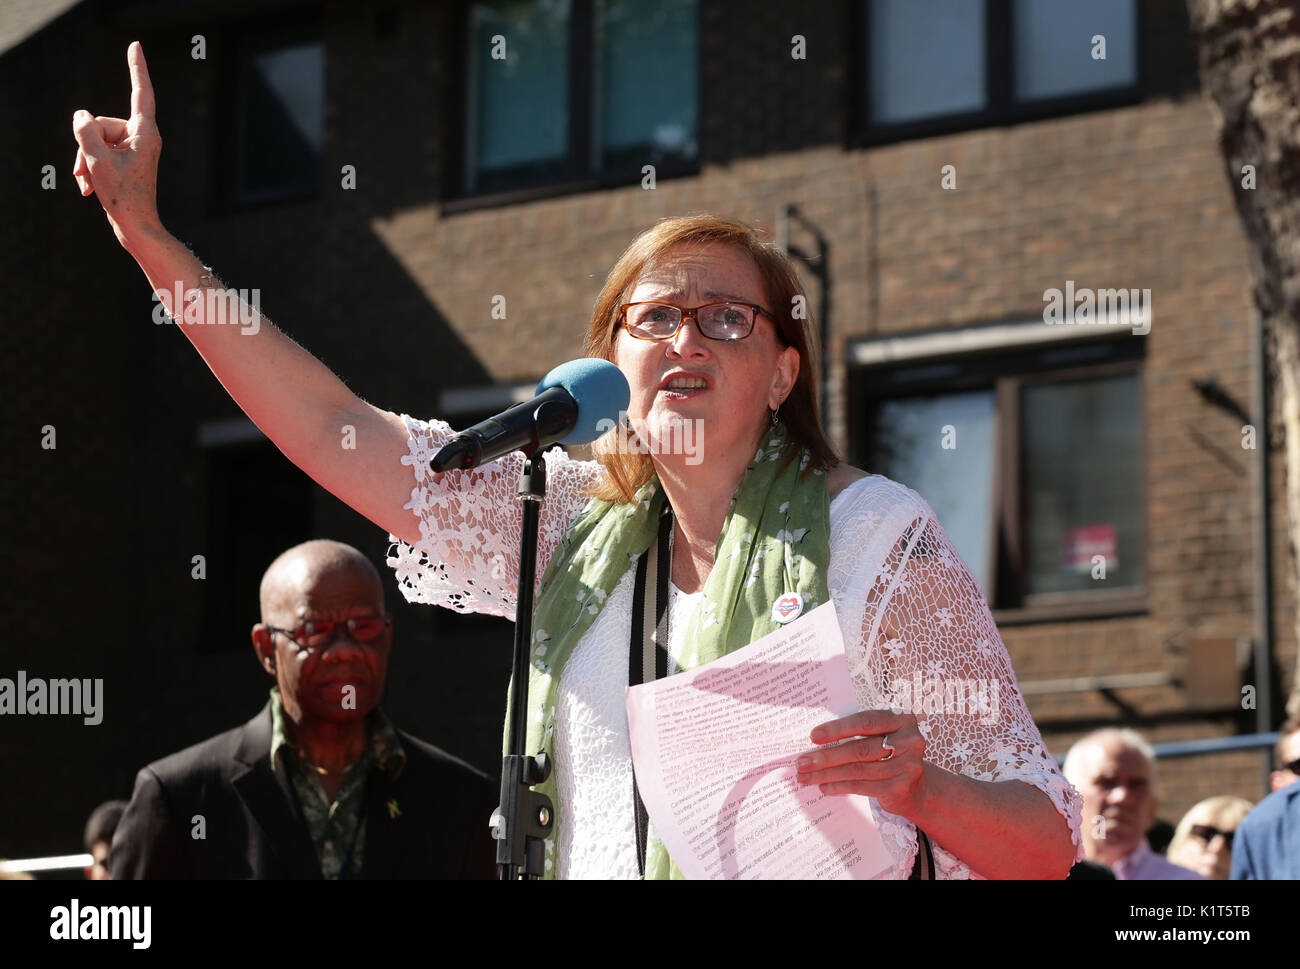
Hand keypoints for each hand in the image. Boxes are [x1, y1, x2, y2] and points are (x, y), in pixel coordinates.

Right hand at [72, 41, 162, 246]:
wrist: (135, 227)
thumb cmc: (123, 195)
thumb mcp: (97, 159)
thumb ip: (85, 130)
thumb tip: (81, 114)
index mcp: (145, 132)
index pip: (140, 92)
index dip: (136, 68)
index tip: (136, 45)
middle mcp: (142, 137)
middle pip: (103, 122)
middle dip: (86, 144)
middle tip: (89, 171)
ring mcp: (134, 150)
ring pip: (97, 140)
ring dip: (85, 160)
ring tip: (87, 183)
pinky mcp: (125, 162)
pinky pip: (100, 153)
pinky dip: (90, 168)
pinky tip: (87, 188)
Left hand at [795, 709, 928, 816]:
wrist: (918, 787)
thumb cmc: (890, 754)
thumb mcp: (880, 736)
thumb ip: (858, 734)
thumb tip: (815, 742)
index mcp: (902, 719)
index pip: (865, 721)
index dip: (838, 728)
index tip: (813, 736)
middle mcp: (909, 741)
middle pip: (859, 749)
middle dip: (826, 756)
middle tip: (801, 762)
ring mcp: (907, 767)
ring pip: (857, 770)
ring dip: (826, 774)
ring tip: (805, 777)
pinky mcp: (900, 788)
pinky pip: (862, 786)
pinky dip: (839, 787)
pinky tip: (823, 787)